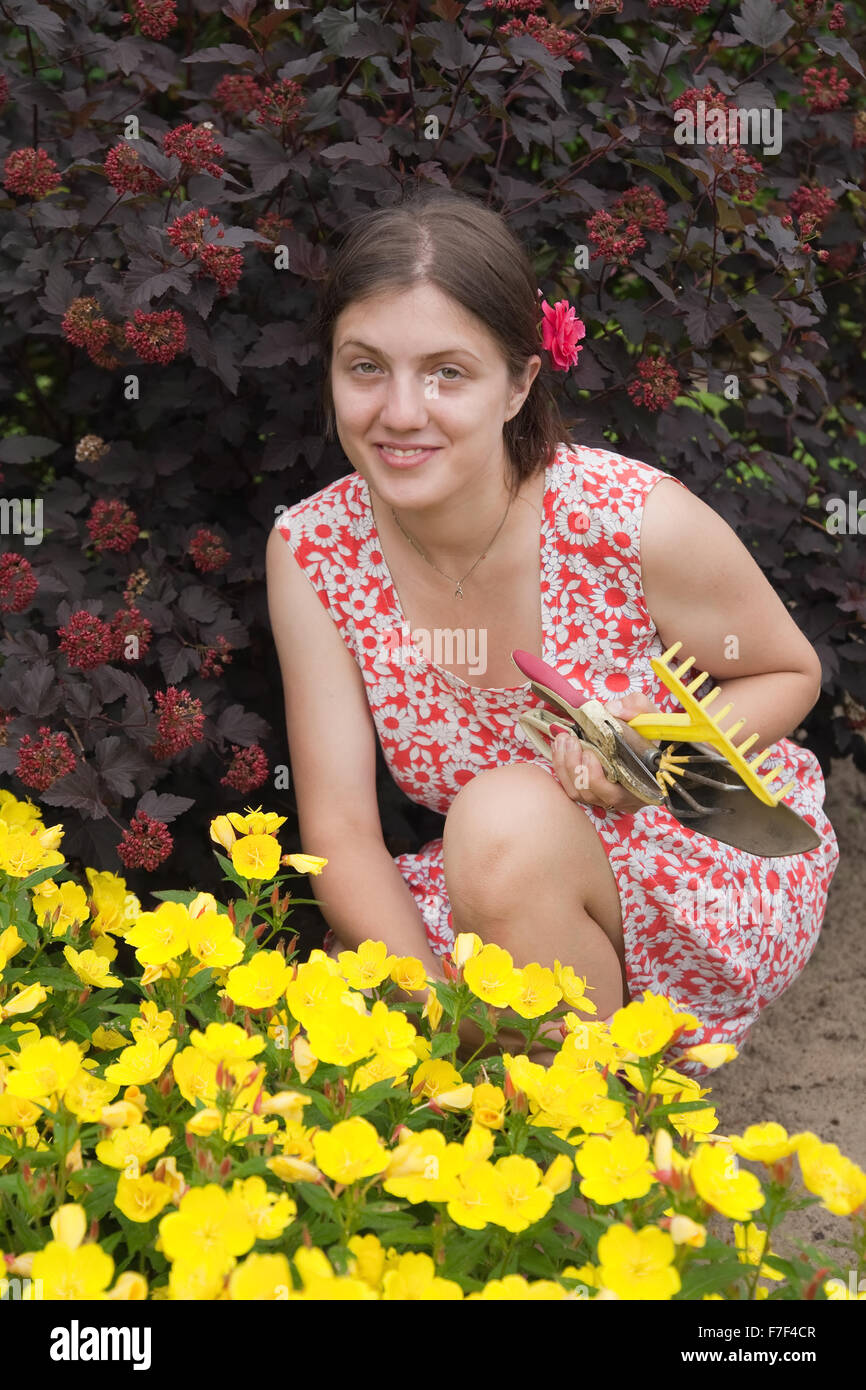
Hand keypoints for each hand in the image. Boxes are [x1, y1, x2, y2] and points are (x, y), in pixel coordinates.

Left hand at [550, 693, 660, 815]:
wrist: (646, 739)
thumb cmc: (650, 732)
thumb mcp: (650, 715)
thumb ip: (637, 708)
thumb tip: (612, 709)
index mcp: (642, 786)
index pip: (616, 794)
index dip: (596, 778)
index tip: (588, 753)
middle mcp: (624, 798)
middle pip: (592, 794)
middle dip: (576, 768)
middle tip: (571, 740)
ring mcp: (606, 796)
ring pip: (579, 793)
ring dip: (565, 766)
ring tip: (564, 739)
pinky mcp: (592, 790)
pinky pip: (571, 787)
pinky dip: (561, 768)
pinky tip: (559, 747)